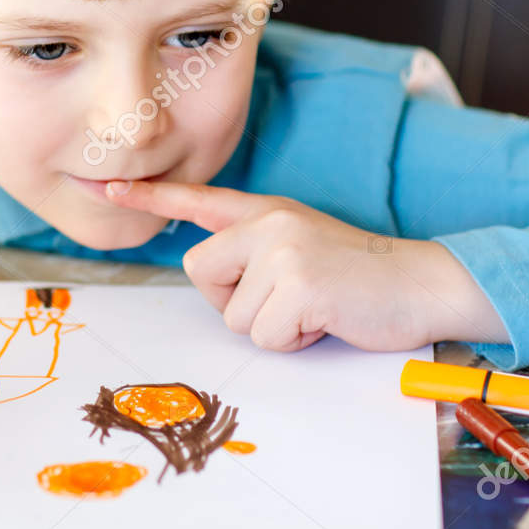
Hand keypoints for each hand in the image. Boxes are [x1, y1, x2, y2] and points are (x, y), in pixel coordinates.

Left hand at [103, 179, 505, 352]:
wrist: (420, 283)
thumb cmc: (357, 279)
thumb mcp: (300, 247)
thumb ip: (255, 251)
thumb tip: (213, 280)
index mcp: (267, 211)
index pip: (199, 199)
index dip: (151, 196)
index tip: (109, 187)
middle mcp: (269, 222)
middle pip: (202, 274)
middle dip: (237, 301)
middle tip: (287, 298)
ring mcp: (283, 251)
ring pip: (233, 315)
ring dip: (272, 327)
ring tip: (314, 307)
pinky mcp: (299, 285)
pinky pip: (263, 335)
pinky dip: (294, 341)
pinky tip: (325, 319)